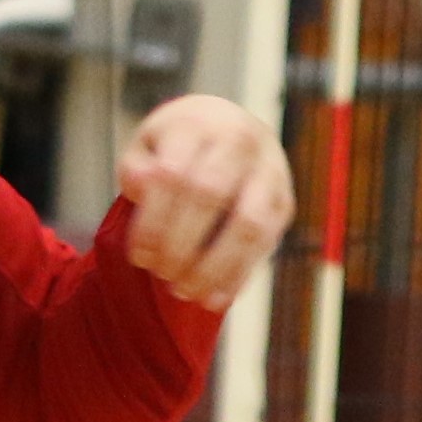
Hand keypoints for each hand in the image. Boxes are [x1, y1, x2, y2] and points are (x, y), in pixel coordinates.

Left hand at [115, 94, 292, 311]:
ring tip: (184, 290)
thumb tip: (141, 188)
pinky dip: (239, 275)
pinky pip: (266, 243)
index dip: (153, 223)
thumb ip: (136, 168)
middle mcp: (239, 141)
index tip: (138, 257)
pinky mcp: (284, 202)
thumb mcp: (149, 145)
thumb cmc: (181, 145)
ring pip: (246, 224)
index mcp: (198, 124)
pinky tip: (213, 297)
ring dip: (213, 267)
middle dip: (180, 245)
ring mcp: (268, 171)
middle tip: (159, 274)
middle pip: (209, 196)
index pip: (173, 174)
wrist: (232, 127)